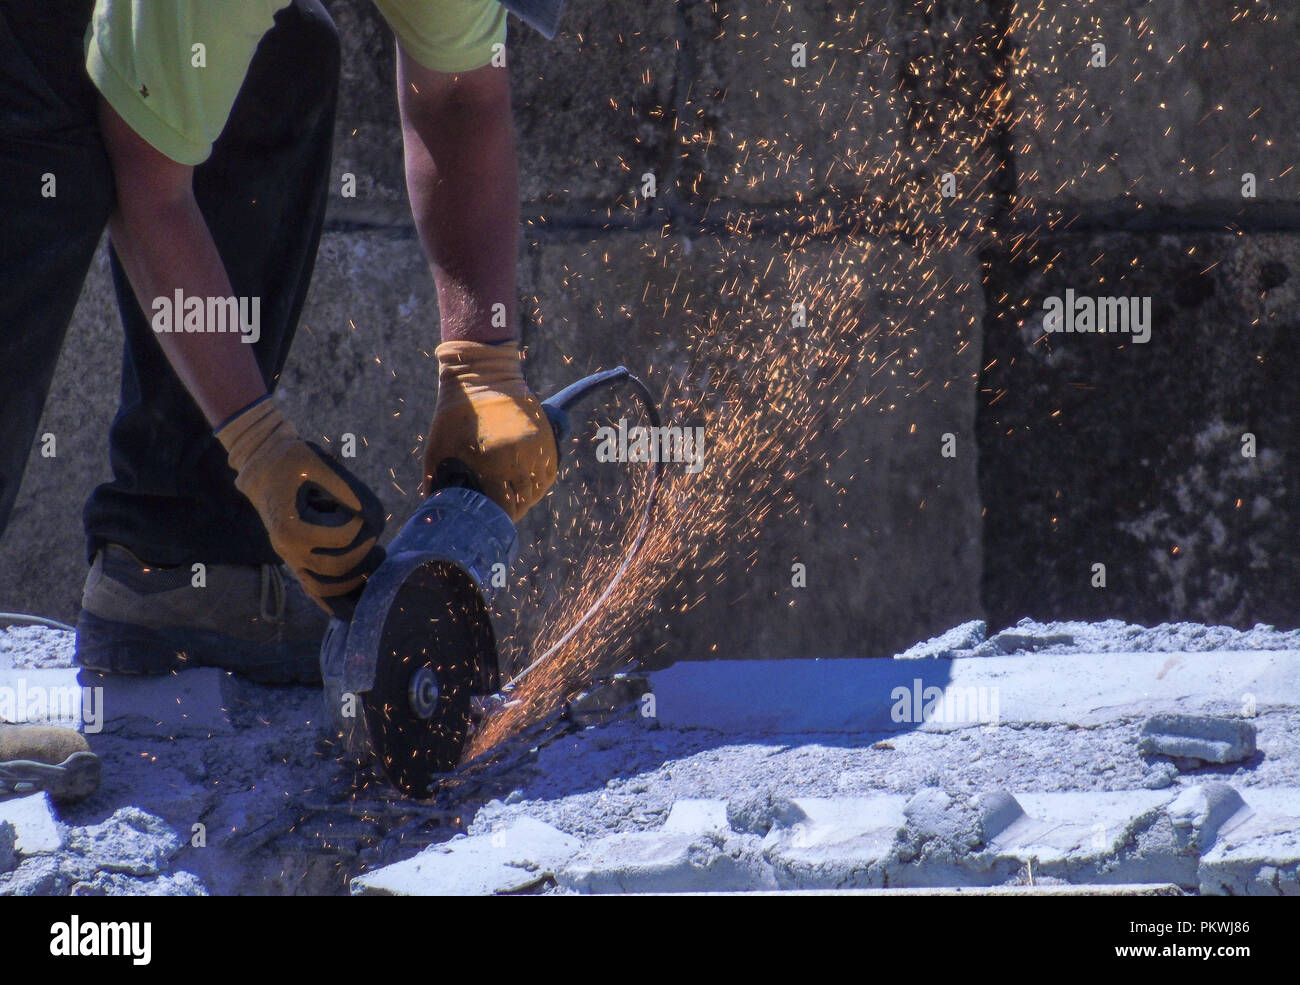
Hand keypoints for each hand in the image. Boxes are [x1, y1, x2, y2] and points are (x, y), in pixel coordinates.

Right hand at [217, 398, 385, 614]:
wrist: (261, 463)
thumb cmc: (292, 459)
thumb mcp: (320, 463)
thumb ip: (348, 489)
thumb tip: (375, 517)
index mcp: (292, 527)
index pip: (341, 539)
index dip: (363, 526)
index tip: (368, 512)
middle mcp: (287, 548)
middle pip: (335, 569)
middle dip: (364, 556)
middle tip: (380, 543)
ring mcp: (289, 556)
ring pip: (323, 587)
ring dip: (353, 581)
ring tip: (375, 562)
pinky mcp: (295, 558)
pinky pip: (312, 588)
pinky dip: (333, 599)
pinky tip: (354, 602)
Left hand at [421, 341, 557, 521]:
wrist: (482, 377)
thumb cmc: (454, 416)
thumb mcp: (437, 450)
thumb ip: (436, 482)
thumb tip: (437, 509)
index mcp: (491, 464)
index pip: (503, 507)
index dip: (498, 518)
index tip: (491, 520)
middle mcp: (518, 458)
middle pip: (523, 502)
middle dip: (513, 511)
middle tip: (502, 514)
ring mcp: (536, 448)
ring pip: (539, 489)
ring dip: (528, 499)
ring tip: (516, 501)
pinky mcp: (546, 438)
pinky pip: (549, 472)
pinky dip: (541, 483)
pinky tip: (529, 486)